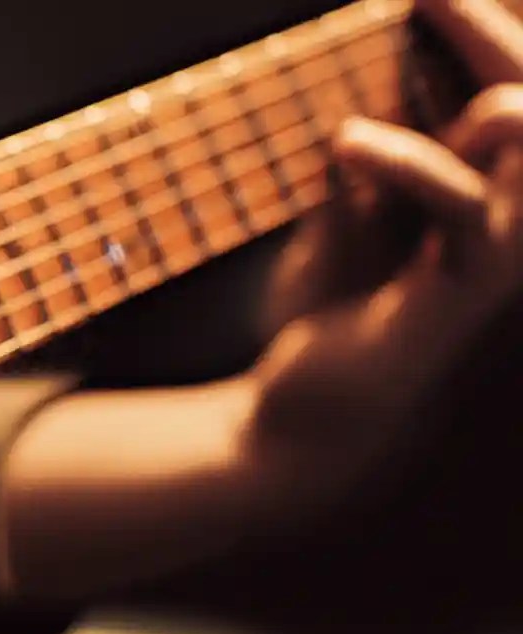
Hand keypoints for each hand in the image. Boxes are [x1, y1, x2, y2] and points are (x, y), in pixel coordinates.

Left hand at [247, 0, 522, 515]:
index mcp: (488, 190)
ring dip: (481, 70)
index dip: (499, 29)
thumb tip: (381, 72)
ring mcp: (495, 258)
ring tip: (417, 11)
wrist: (308, 415)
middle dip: (497, 27)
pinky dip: (414, 164)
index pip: (516, 90)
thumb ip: (380, 155)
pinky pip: (463, 212)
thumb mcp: (350, 215)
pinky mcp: (457, 295)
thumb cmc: (336, 315)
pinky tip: (348, 142)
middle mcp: (511, 220)